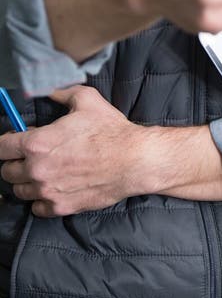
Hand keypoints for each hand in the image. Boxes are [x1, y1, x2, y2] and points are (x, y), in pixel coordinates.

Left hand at [0, 86, 145, 216]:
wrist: (133, 160)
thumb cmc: (111, 131)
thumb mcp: (86, 100)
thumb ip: (61, 92)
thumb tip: (48, 89)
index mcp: (38, 143)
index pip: (1, 147)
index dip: (5, 142)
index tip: (13, 140)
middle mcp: (37, 169)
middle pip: (6, 172)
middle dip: (15, 162)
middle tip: (30, 156)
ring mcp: (47, 191)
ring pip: (19, 191)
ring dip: (26, 181)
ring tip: (41, 172)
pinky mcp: (60, 207)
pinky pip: (36, 208)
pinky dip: (40, 200)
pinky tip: (52, 187)